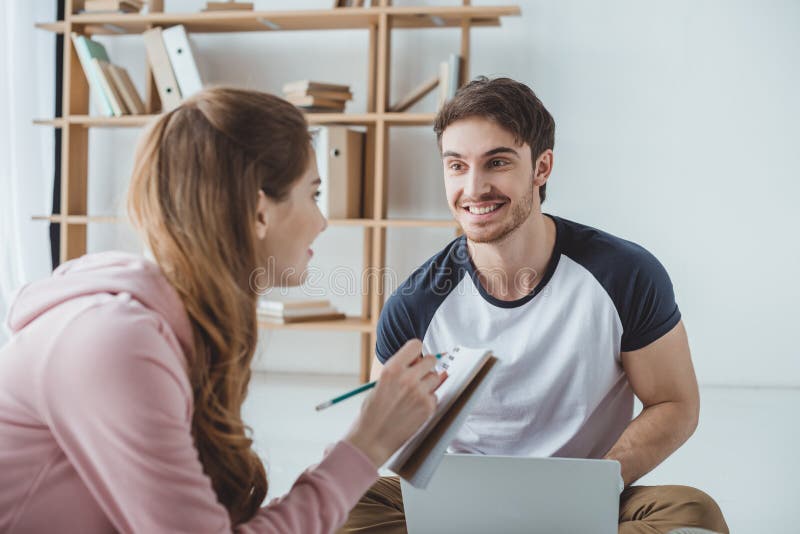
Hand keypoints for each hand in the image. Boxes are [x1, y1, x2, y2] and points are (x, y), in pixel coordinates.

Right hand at [345, 339, 443, 467]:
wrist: (373, 439)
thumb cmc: (372, 412)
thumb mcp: (380, 383)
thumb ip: (399, 370)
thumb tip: (418, 362)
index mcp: (392, 369)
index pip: (415, 345)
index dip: (416, 351)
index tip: (415, 357)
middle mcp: (408, 379)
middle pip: (431, 360)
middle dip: (425, 366)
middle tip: (418, 375)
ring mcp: (420, 393)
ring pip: (436, 377)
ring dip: (428, 382)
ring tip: (414, 393)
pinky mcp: (428, 408)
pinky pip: (435, 396)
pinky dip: (428, 400)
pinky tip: (415, 407)